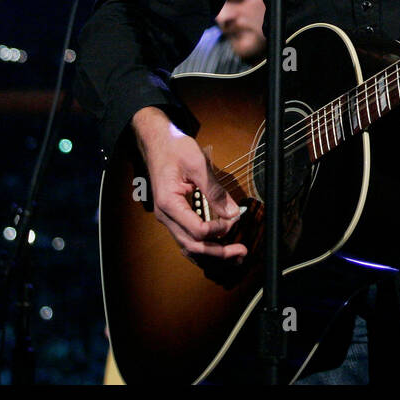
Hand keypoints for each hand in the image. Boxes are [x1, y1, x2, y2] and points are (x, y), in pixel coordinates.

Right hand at [131, 107, 247, 261]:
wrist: (158, 142)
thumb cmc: (175, 149)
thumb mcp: (198, 165)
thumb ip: (215, 190)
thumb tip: (233, 212)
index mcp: (169, 204)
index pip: (198, 230)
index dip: (220, 230)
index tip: (235, 219)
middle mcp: (166, 216)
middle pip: (192, 246)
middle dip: (219, 253)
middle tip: (241, 252)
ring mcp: (168, 218)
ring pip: (188, 247)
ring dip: (212, 254)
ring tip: (234, 256)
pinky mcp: (174, 216)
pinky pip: (187, 239)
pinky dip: (204, 247)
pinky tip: (218, 248)